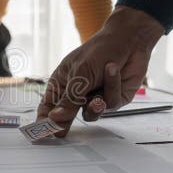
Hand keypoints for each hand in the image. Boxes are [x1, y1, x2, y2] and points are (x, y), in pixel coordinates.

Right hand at [36, 6, 163, 134]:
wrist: (129, 40)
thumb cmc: (99, 51)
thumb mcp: (80, 75)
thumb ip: (69, 99)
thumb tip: (55, 118)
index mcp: (62, 84)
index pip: (48, 107)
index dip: (44, 120)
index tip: (43, 132)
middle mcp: (77, 94)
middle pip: (66, 117)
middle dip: (65, 123)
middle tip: (62, 132)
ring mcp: (94, 97)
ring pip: (90, 115)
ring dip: (95, 105)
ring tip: (98, 96)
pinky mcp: (113, 99)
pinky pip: (110, 104)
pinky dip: (112, 88)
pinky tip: (113, 71)